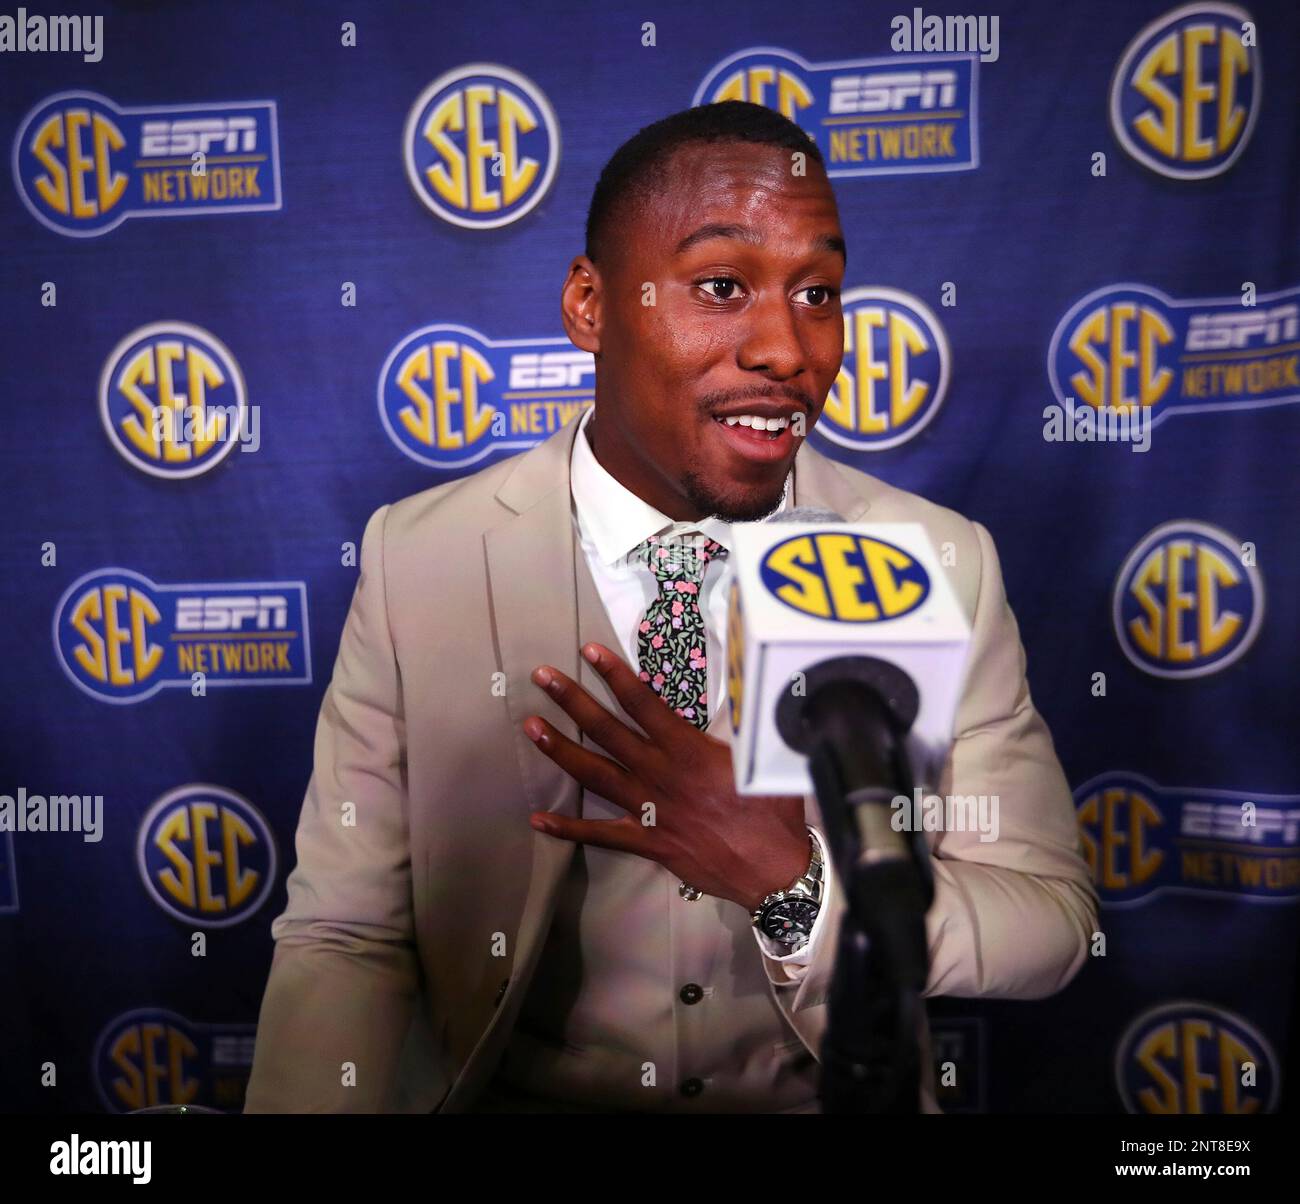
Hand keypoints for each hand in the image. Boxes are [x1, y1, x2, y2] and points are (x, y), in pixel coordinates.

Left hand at [522, 641, 809, 912]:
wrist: (772, 869)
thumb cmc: (772, 812)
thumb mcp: (761, 757)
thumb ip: (741, 724)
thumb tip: (746, 689)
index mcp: (688, 750)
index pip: (643, 703)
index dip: (614, 674)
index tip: (589, 651)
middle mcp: (660, 774)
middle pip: (607, 731)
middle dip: (572, 701)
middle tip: (542, 678)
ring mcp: (648, 809)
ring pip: (595, 774)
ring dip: (561, 750)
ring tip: (532, 728)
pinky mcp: (647, 842)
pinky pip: (600, 834)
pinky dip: (569, 828)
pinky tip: (539, 820)